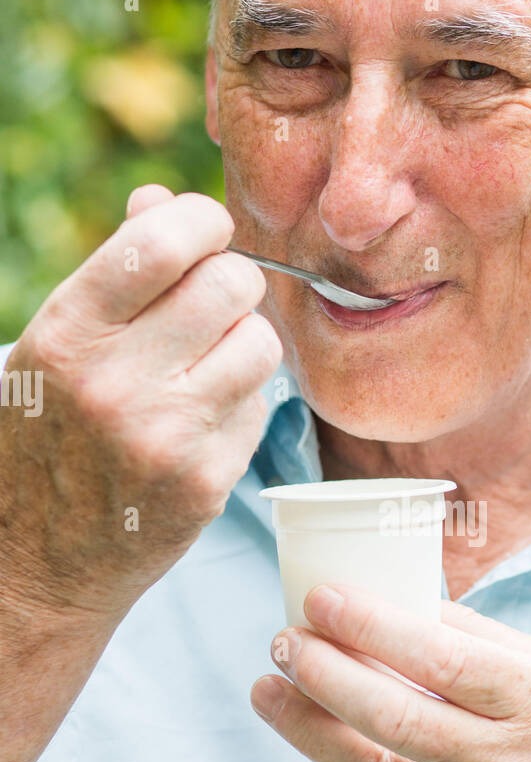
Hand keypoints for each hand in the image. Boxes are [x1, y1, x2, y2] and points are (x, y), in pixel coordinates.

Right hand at [0, 185, 282, 622]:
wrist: (38, 561)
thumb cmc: (48, 435)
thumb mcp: (53, 346)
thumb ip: (114, 270)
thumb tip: (164, 200)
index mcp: (67, 332)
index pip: (165, 239)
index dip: (204, 224)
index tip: (204, 237)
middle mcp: (115, 381)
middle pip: (232, 285)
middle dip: (231, 287)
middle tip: (210, 310)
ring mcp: (165, 436)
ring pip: (261, 343)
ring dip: (243, 346)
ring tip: (204, 369)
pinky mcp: (206, 481)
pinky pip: (261, 407)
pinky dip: (241, 406)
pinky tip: (199, 425)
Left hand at [251, 583, 530, 761]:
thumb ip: (491, 646)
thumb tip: (407, 606)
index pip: (442, 658)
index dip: (371, 627)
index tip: (320, 599)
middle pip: (395, 715)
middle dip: (325, 673)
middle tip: (283, 640)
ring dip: (313, 727)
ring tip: (272, 689)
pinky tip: (328, 737)